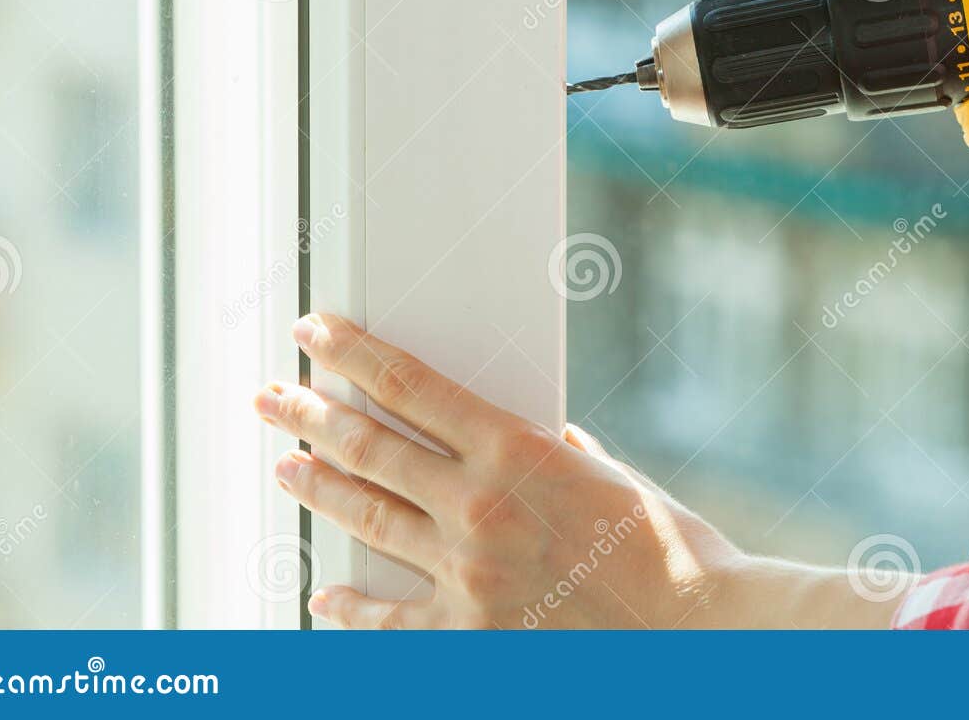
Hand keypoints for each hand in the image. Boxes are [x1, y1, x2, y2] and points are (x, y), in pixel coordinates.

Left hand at [255, 314, 904, 628]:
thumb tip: (541, 438)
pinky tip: (323, 597)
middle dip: (310, 415)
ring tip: (284, 466)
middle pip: (371, 448)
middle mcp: (480, 507)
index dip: (353, 354)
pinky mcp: (471, 636)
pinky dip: (352, 609)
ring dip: (318, 489)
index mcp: (517, 451)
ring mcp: (469, 574)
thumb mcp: (610, 477)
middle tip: (271, 396)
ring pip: (369, 520)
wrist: (697, 630)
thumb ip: (559, 455)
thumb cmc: (667, 549)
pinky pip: (392, 621)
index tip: (315, 331)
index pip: (411, 387)